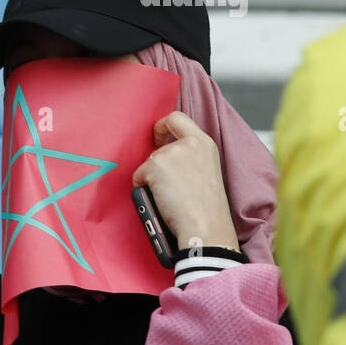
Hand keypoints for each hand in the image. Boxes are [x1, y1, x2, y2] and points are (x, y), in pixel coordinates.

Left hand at [131, 111, 239, 251]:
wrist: (205, 226)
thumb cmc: (206, 208)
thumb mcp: (206, 170)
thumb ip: (190, 157)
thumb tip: (165, 157)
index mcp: (204, 143)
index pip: (177, 118)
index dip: (162, 127)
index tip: (158, 138)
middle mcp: (188, 143)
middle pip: (158, 148)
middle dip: (157, 166)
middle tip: (168, 186)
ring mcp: (170, 153)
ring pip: (149, 164)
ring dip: (152, 179)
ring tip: (170, 196)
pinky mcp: (155, 166)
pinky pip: (138, 176)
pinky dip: (144, 187)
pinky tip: (161, 199)